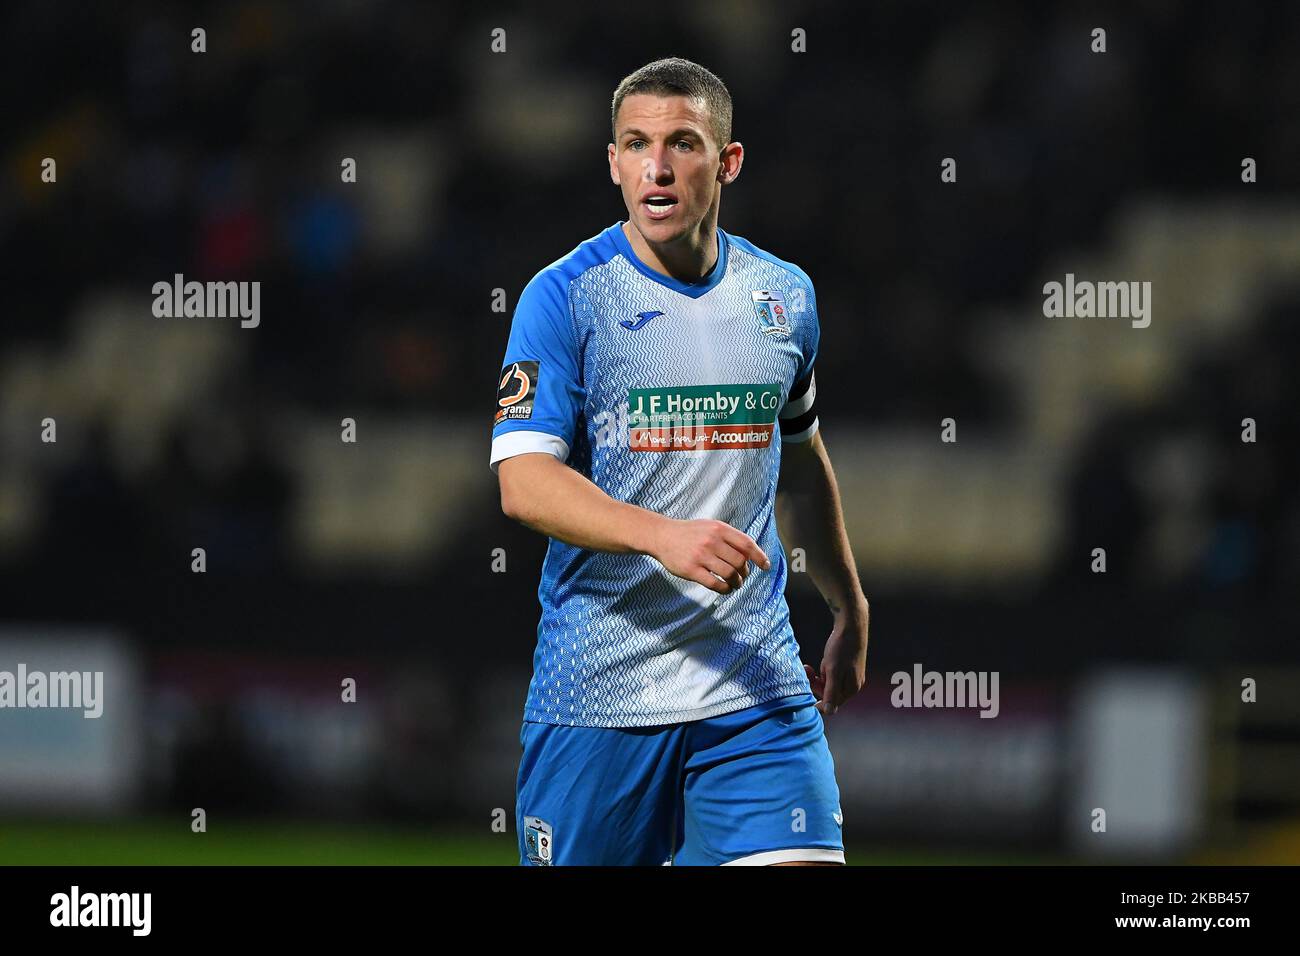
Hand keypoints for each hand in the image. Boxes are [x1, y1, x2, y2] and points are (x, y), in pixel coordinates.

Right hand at [649, 518, 769, 593]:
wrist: (662, 536)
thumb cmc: (690, 533)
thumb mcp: (710, 526)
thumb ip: (729, 537)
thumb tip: (751, 554)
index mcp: (719, 529)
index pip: (746, 544)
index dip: (759, 556)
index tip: (766, 566)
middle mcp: (711, 541)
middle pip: (740, 562)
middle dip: (745, 573)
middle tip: (742, 577)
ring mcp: (701, 556)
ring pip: (729, 574)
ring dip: (736, 583)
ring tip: (735, 584)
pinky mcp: (691, 570)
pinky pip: (715, 584)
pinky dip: (724, 589)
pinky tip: (724, 589)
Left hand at [805, 602, 867, 715]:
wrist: (851, 625)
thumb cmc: (842, 648)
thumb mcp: (833, 671)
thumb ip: (831, 692)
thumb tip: (829, 712)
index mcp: (851, 688)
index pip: (832, 703)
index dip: (817, 700)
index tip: (804, 697)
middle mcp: (853, 684)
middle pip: (829, 693)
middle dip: (816, 683)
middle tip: (807, 670)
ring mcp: (851, 675)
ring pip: (829, 682)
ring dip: (819, 675)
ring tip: (812, 665)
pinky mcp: (847, 666)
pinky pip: (831, 673)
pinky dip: (824, 668)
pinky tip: (824, 659)